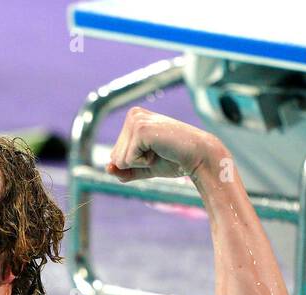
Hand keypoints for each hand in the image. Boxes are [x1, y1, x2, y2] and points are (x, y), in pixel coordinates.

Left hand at [106, 106, 221, 181]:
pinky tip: (160, 151)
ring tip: (160, 150)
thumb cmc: (175, 159)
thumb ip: (125, 169)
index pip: (115, 154)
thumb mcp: (145, 166)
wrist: (198, 156)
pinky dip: (144, 163)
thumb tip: (108, 169)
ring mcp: (136, 120)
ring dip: (140, 163)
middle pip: (115, 157)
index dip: (135, 162)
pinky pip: (128, 160)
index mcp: (133, 118)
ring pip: (119, 160)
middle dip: (136, 163)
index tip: (155, 152)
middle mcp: (133, 115)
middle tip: (159, 152)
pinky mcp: (140, 129)